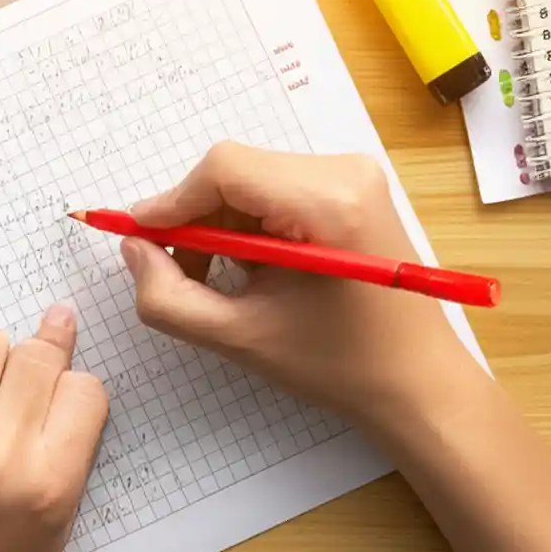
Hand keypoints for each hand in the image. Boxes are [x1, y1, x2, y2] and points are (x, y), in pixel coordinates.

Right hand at [120, 142, 482, 427]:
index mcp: (329, 202)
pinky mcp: (352, 188)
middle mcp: (346, 171)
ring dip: (220, 225)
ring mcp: (353, 175)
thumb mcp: (240, 338)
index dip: (171, 203)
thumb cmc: (340, 366)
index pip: (224, 169)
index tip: (139, 241)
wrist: (418, 382)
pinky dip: (247, 225)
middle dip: (195, 220)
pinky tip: (252, 270)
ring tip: (220, 281)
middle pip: (235, 172)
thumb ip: (169, 297)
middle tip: (179, 273)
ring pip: (249, 180)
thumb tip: (133, 249)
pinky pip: (274, 189)